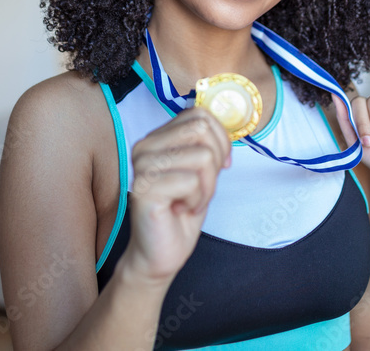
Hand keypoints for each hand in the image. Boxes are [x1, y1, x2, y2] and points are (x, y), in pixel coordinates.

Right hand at [122, 106, 231, 285]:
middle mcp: (145, 146)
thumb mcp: (201, 172)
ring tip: (189, 201)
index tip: (219, 166)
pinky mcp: (144, 188)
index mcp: (156, 138)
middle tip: (201, 188)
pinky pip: (192, 181)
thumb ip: (207, 145)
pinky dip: (197, 200)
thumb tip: (227, 124)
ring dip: (207, 187)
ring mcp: (142, 166)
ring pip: (203, 156)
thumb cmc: (181, 213)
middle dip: (215, 163)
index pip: (199, 113)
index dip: (220, 139)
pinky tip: (180, 210)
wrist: (159, 255)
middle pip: (202, 130)